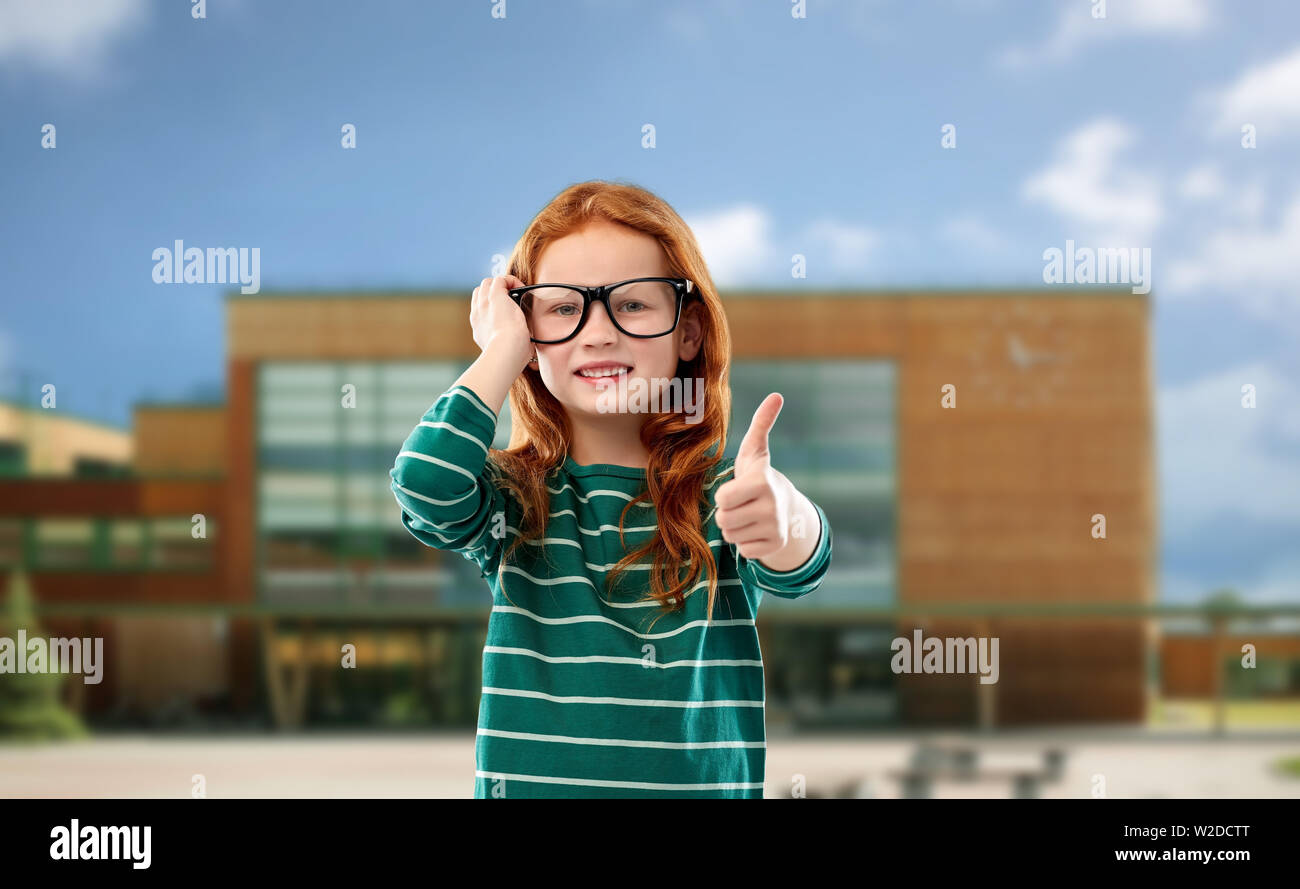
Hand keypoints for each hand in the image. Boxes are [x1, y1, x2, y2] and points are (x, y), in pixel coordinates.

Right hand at [470, 275, 533, 373]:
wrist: (505, 352)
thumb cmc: (511, 357)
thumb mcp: (509, 351)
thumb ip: (514, 345)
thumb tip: (528, 349)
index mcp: (479, 328)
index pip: (480, 309)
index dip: (491, 305)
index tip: (505, 310)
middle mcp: (478, 315)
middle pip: (480, 293)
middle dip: (494, 292)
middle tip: (511, 299)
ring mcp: (484, 304)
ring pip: (487, 283)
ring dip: (502, 284)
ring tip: (516, 293)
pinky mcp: (494, 296)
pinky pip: (500, 279)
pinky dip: (511, 281)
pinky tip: (521, 288)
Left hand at [715, 393, 792, 559]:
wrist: (786, 507)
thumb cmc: (759, 475)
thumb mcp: (755, 450)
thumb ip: (761, 423)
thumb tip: (776, 395)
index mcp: (762, 482)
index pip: (722, 499)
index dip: (724, 495)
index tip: (736, 489)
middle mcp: (771, 506)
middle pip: (723, 520)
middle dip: (727, 513)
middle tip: (740, 505)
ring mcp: (775, 528)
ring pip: (731, 536)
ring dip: (735, 528)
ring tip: (748, 516)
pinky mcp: (775, 546)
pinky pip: (743, 551)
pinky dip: (746, 543)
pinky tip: (756, 530)